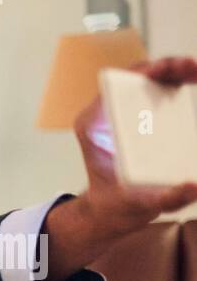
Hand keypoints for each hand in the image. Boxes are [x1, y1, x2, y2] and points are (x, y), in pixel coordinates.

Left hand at [48, 56, 196, 279]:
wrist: (109, 212)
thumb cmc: (116, 206)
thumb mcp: (138, 205)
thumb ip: (166, 199)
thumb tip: (194, 186)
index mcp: (95, 127)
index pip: (118, 86)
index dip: (147, 71)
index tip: (172, 70)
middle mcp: (105, 117)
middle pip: (136, 79)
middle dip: (167, 68)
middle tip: (193, 69)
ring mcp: (120, 117)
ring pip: (147, 83)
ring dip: (174, 74)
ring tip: (194, 72)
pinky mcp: (134, 122)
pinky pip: (154, 95)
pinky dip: (175, 85)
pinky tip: (192, 83)